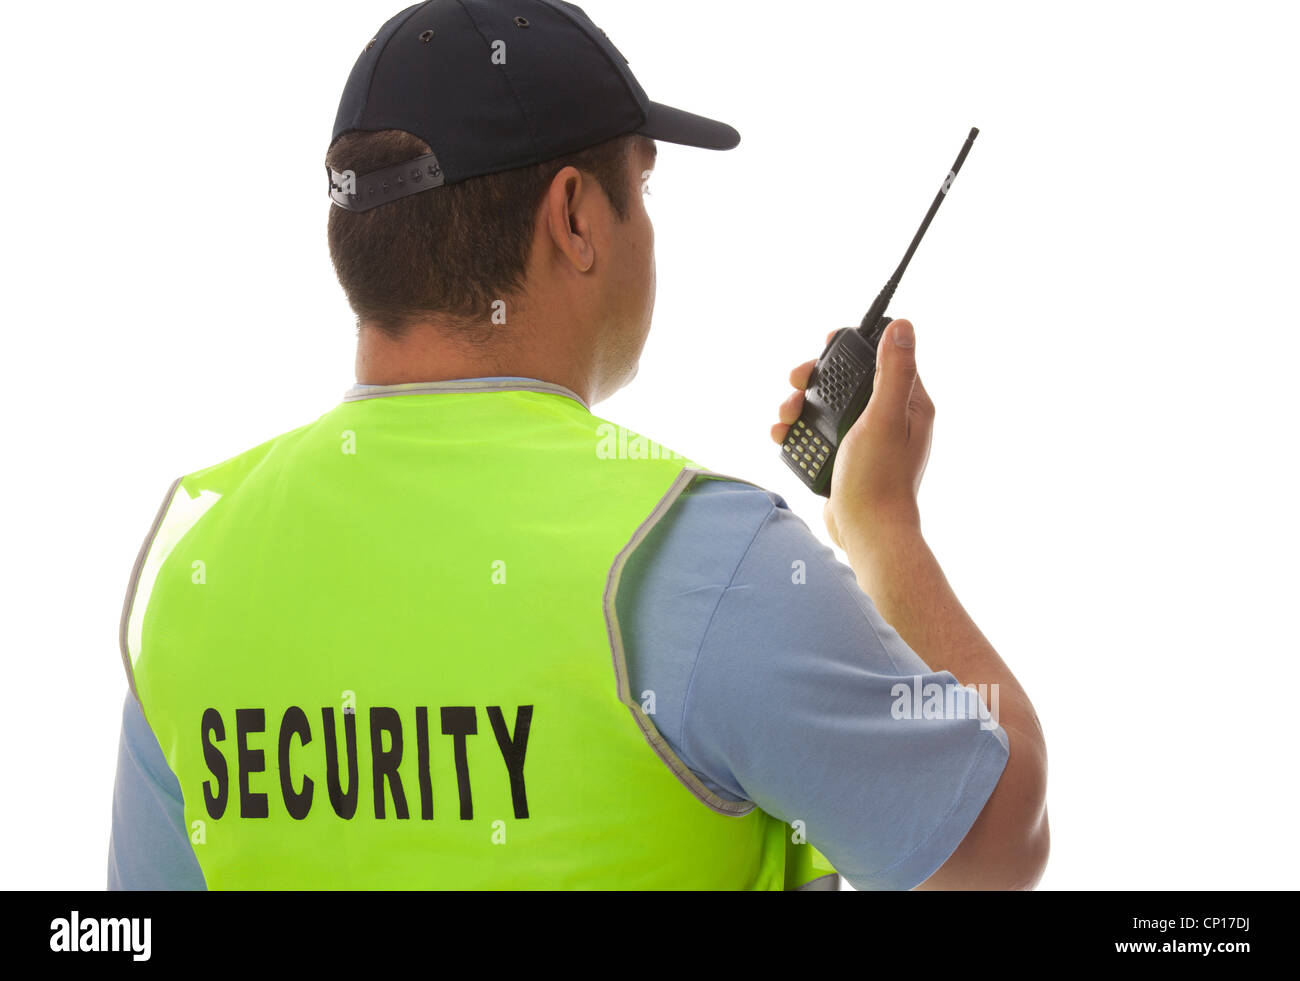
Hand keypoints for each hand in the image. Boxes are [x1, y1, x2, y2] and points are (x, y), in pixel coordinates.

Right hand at [771, 319, 933, 549]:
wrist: (866, 533)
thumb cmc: (879, 479)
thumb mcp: (884, 417)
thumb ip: (893, 371)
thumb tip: (903, 326)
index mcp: (908, 403)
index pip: (881, 358)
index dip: (852, 348)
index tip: (826, 345)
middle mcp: (888, 417)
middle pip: (846, 381)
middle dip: (814, 380)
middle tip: (795, 383)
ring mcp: (864, 438)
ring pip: (825, 406)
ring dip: (799, 406)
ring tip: (785, 417)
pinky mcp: (844, 457)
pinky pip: (816, 433)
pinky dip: (797, 431)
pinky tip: (783, 435)